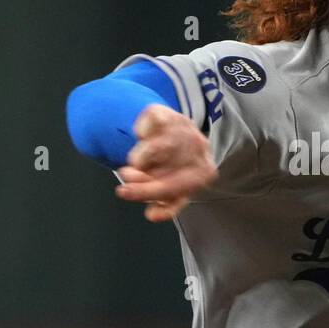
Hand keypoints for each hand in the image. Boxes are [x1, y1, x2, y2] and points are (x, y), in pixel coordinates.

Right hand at [113, 104, 216, 221]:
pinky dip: (139, 134)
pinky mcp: (164, 112)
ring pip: (156, 147)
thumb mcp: (174, 190)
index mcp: (204, 171)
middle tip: (124, 190)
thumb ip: (164, 204)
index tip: (131, 198)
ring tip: (135, 166)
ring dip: (140, 159)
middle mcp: (198, 147)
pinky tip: (143, 139)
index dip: (152, 193)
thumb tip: (152, 215)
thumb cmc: (174, 169)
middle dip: (142, 183)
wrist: (176, 133)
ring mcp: (183, 127)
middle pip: (168, 167)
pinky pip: (145, 125)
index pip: (179, 187)